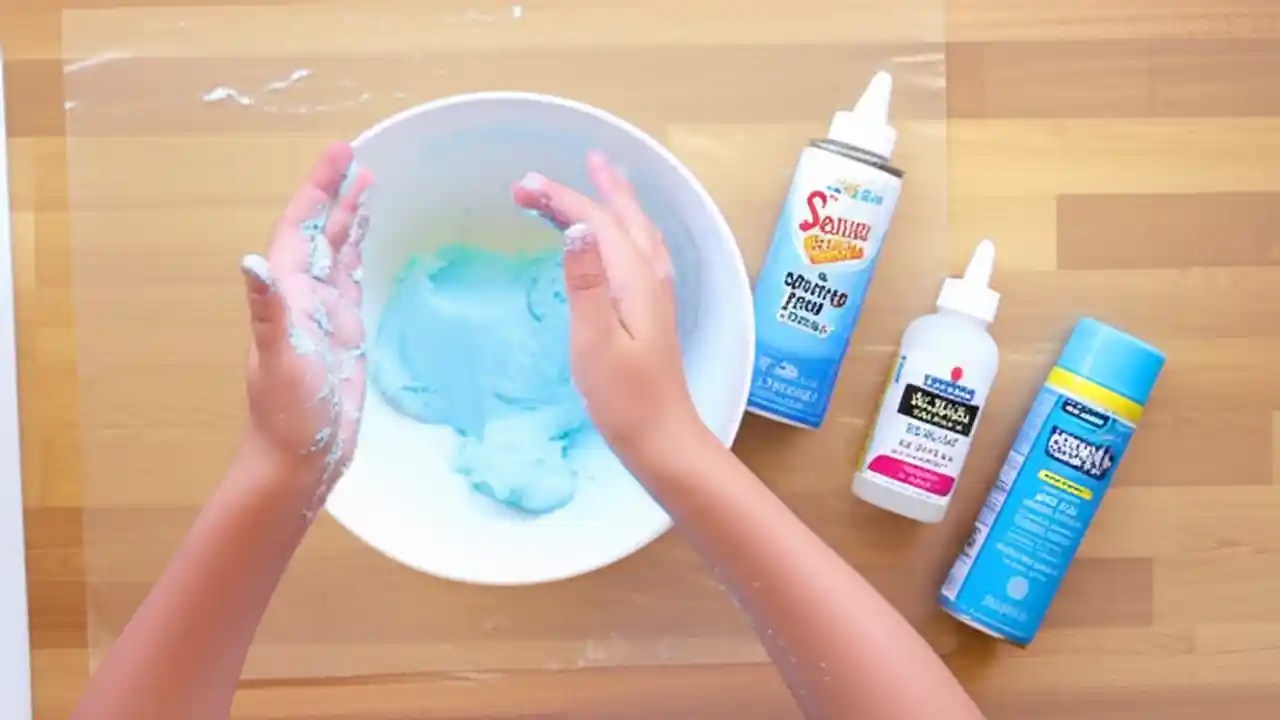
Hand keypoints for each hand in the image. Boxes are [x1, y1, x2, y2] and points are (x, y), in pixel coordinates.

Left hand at [238, 143, 373, 509]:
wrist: (300, 456)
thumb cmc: (288, 414)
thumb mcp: (278, 360)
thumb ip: (269, 311)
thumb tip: (251, 262)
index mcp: (287, 295)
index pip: (301, 229)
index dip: (317, 191)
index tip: (339, 156)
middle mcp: (304, 297)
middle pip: (320, 232)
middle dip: (335, 193)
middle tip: (355, 156)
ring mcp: (325, 314)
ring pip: (337, 252)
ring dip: (349, 218)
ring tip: (368, 184)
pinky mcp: (344, 333)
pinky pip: (352, 281)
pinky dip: (359, 254)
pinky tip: (365, 239)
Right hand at [512, 152, 704, 466]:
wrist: (662, 440)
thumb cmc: (625, 399)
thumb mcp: (595, 341)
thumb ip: (585, 283)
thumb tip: (579, 227)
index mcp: (635, 280)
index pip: (597, 223)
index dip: (561, 199)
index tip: (522, 187)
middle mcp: (651, 278)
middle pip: (623, 218)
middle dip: (593, 189)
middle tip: (566, 166)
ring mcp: (655, 295)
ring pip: (637, 232)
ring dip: (615, 202)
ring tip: (602, 178)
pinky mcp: (652, 312)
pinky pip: (639, 250)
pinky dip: (624, 229)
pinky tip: (620, 239)